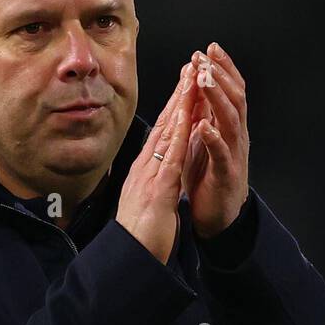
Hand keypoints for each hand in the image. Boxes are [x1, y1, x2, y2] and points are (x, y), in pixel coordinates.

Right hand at [116, 61, 197, 264]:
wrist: (130, 260)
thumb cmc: (140, 238)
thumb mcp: (147, 204)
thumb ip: (153, 186)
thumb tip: (157, 176)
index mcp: (145, 172)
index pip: (163, 133)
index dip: (175, 106)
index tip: (185, 84)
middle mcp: (145, 168)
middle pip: (166, 124)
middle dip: (179, 93)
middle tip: (191, 64)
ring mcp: (150, 176)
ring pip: (169, 133)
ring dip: (181, 103)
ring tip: (193, 76)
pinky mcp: (158, 189)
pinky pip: (172, 156)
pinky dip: (181, 134)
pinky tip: (188, 114)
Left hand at [181, 42, 249, 239]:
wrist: (218, 217)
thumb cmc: (208, 178)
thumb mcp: (205, 140)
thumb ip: (204, 115)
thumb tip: (198, 87)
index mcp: (229, 127)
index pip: (230, 90)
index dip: (222, 69)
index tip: (209, 49)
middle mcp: (236, 137)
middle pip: (234, 98)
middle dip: (220, 75)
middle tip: (206, 56)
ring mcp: (233, 155)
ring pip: (231, 120)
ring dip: (218, 98)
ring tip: (205, 80)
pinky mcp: (226, 175)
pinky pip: (222, 154)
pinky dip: (214, 139)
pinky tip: (205, 126)